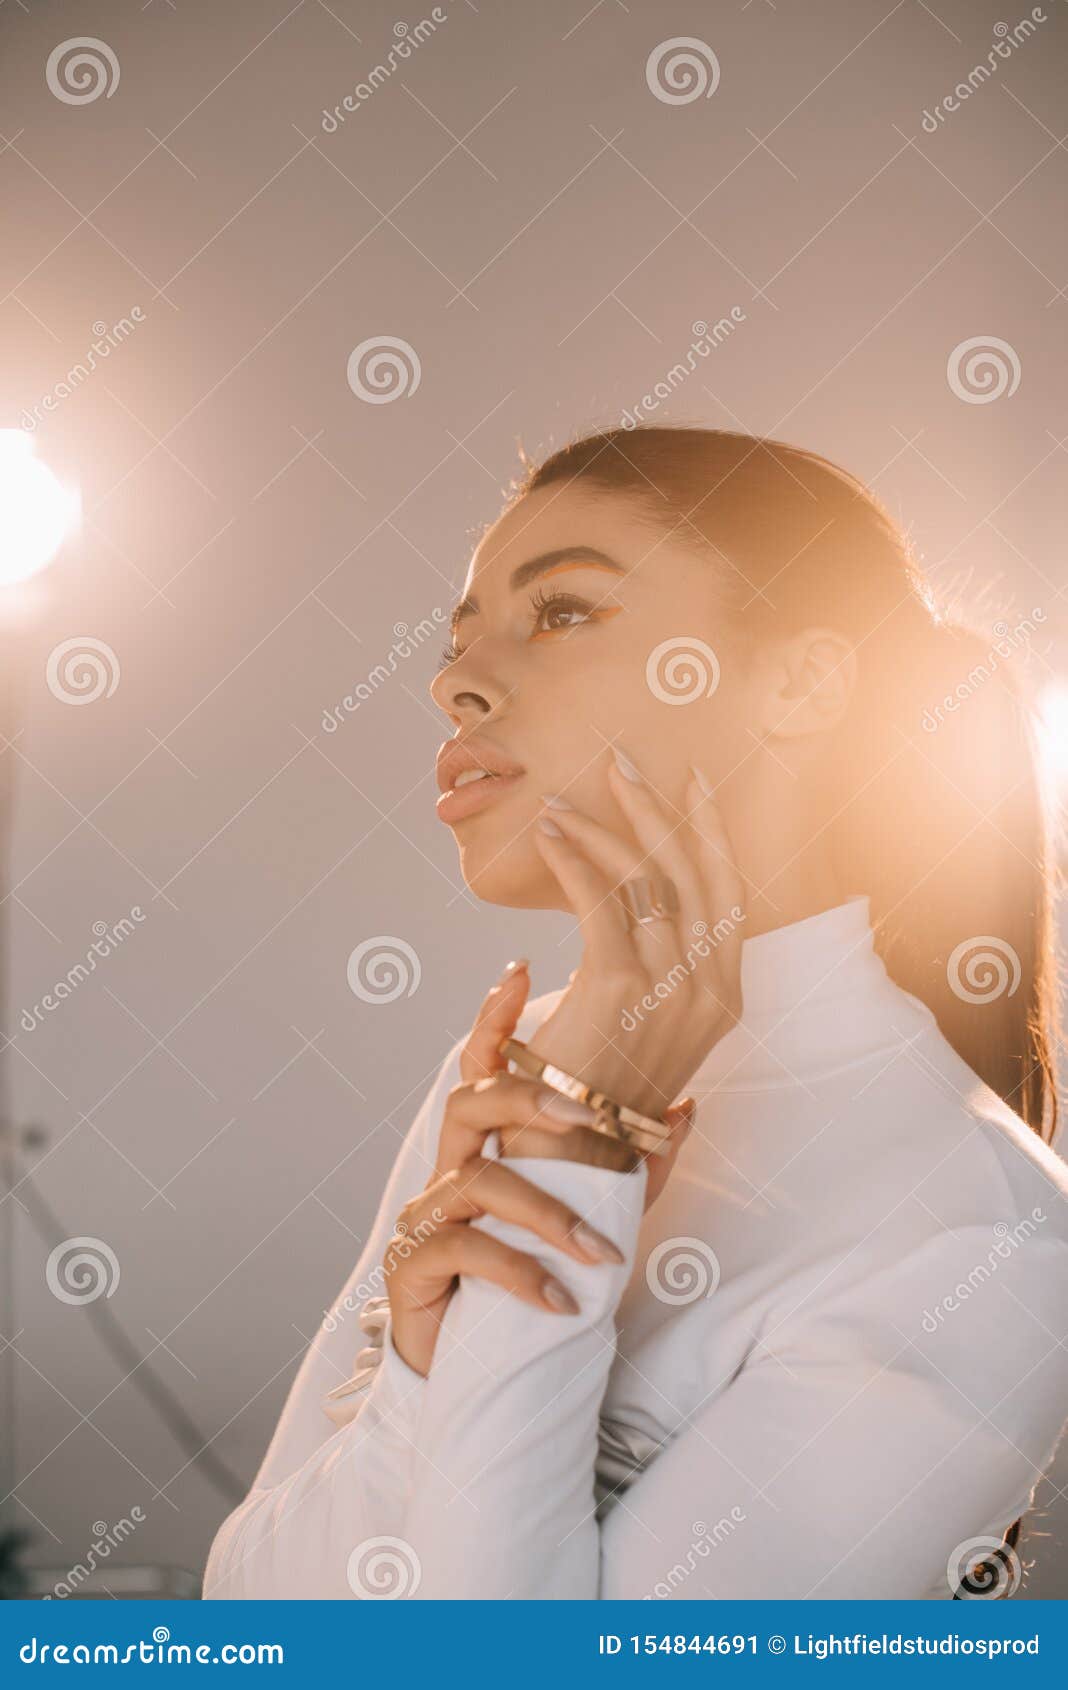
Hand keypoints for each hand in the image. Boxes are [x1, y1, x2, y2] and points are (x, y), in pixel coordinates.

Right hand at [384, 965, 693, 1376]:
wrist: (482, 1377)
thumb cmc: (534, 1287)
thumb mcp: (591, 1222)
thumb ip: (631, 1169)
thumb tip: (685, 1108)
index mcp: (485, 1150)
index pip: (485, 1068)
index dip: (495, 1019)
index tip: (518, 969)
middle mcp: (447, 1170)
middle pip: (469, 1102)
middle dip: (529, 1099)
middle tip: (587, 1120)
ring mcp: (426, 1215)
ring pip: (477, 1180)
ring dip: (546, 1214)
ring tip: (599, 1256)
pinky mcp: (414, 1264)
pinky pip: (465, 1249)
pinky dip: (519, 1272)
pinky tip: (558, 1300)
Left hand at [518, 753, 744, 1124]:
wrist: (574, 1152)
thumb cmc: (603, 1088)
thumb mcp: (653, 1024)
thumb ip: (660, 967)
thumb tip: (636, 910)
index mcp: (726, 994)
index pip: (728, 892)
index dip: (711, 831)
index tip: (691, 783)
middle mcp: (710, 987)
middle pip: (690, 872)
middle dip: (656, 810)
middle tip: (623, 765)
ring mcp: (670, 988)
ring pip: (641, 881)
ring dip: (597, 831)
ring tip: (561, 804)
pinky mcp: (619, 987)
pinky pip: (599, 903)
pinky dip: (573, 861)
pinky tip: (550, 838)